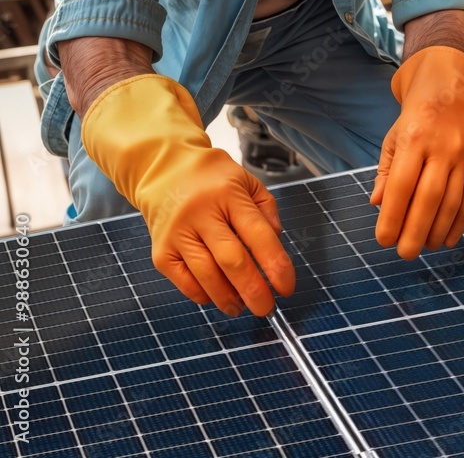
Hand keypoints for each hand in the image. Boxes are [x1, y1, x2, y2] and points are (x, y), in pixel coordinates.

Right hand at [82, 75, 294, 315]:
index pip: (258, 233)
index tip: (287, 286)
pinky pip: (184, 282)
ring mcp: (178, 233)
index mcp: (230, 194)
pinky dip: (203, 295)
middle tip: (267, 308)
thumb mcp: (247, 181)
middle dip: (254, 290)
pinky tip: (217, 298)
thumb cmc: (213, 179)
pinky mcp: (160, 251)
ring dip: (228, 298)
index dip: (275, 263)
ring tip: (243, 307)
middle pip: (232, 259)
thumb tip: (275, 244)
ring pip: (206, 275)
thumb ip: (266, 210)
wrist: (165, 171)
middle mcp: (202, 213)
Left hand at [371, 47, 463, 257]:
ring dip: (436, 230)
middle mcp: (441, 147)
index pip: (402, 184)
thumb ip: (386, 171)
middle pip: (429, 198)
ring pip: (452, 202)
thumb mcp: (394, 137)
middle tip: (404, 254)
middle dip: (415, 231)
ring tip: (423, 247)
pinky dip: (460, 223)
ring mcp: (463, 156)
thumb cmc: (418, 117)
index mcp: (414, 138)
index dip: (392, 215)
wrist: (454, 89)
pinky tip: (447, 239)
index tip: (383, 239)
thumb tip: (378, 203)